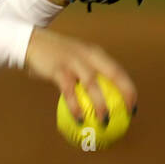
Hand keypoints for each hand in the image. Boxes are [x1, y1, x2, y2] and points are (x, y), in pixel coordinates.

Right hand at [23, 28, 137, 123]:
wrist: (31, 42)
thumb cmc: (54, 56)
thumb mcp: (74, 60)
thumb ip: (85, 74)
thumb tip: (95, 100)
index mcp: (95, 54)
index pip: (118, 71)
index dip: (128, 88)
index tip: (132, 106)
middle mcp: (88, 56)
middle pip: (113, 74)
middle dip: (125, 93)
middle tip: (127, 113)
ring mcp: (74, 61)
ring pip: (92, 84)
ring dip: (100, 104)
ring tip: (104, 121)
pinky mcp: (59, 69)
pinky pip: (70, 91)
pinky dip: (75, 105)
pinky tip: (79, 118)